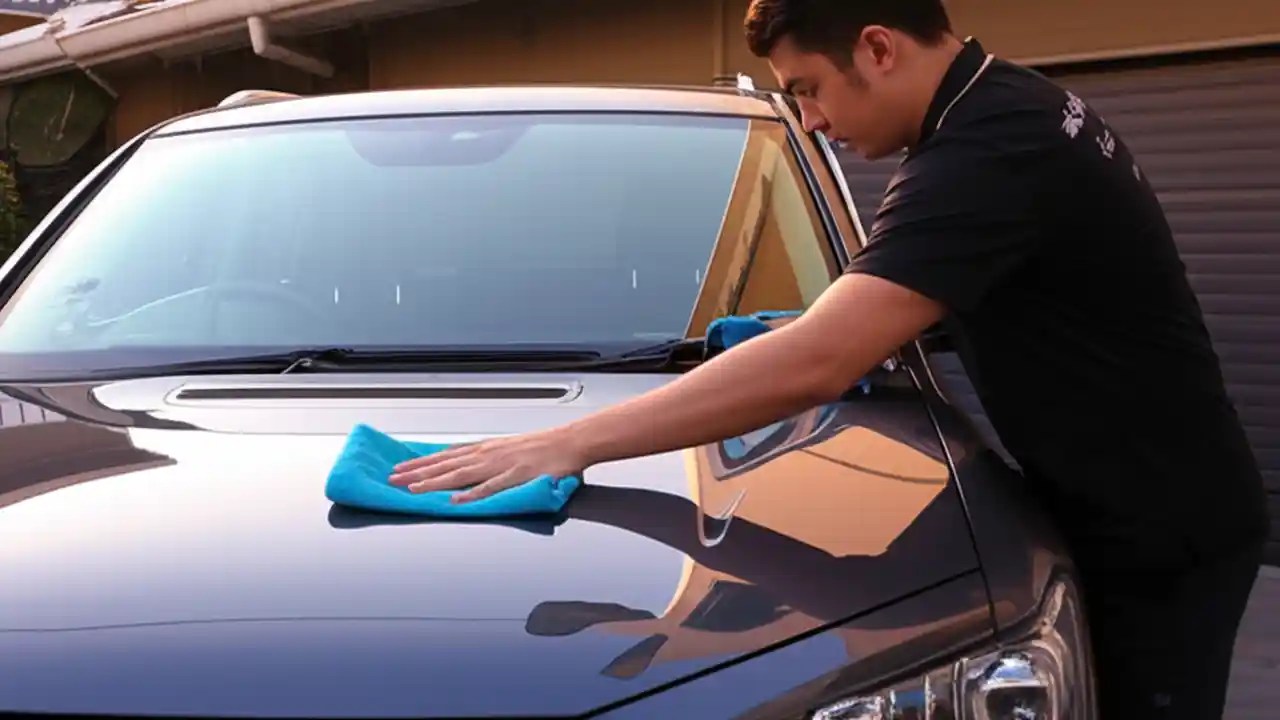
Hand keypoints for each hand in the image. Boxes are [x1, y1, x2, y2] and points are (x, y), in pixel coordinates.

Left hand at [387, 428, 588, 503]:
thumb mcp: (509, 448)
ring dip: (435, 482)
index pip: (446, 455)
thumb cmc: (544, 447)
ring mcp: (501, 466)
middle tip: (393, 479)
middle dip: (418, 472)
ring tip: (413, 489)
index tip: (400, 467)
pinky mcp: (517, 477)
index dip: (421, 462)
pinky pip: (491, 488)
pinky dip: (472, 494)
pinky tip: (456, 501)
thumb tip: (466, 465)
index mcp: (486, 448)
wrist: (571, 441)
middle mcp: (488, 454)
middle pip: (446, 465)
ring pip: (461, 475)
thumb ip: (488, 457)